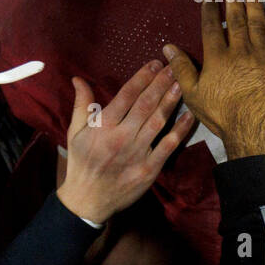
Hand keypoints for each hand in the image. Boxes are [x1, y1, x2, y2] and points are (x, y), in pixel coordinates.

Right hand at [56, 63, 195, 224]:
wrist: (87, 200)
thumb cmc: (81, 163)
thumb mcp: (75, 132)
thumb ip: (81, 104)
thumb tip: (78, 78)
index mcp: (102, 127)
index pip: (126, 95)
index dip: (142, 77)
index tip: (154, 63)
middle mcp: (120, 137)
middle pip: (145, 104)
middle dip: (160, 83)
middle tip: (174, 67)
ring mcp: (136, 154)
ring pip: (158, 121)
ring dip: (171, 101)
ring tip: (182, 84)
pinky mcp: (149, 169)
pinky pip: (168, 146)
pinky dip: (180, 130)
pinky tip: (189, 115)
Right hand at [163, 0, 264, 159]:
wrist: (252, 131)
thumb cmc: (221, 115)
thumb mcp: (193, 95)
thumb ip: (181, 69)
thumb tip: (167, 46)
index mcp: (217, 58)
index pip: (211, 26)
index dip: (209, 7)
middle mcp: (240, 51)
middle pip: (235, 19)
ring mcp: (262, 56)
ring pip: (257, 23)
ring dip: (254, 1)